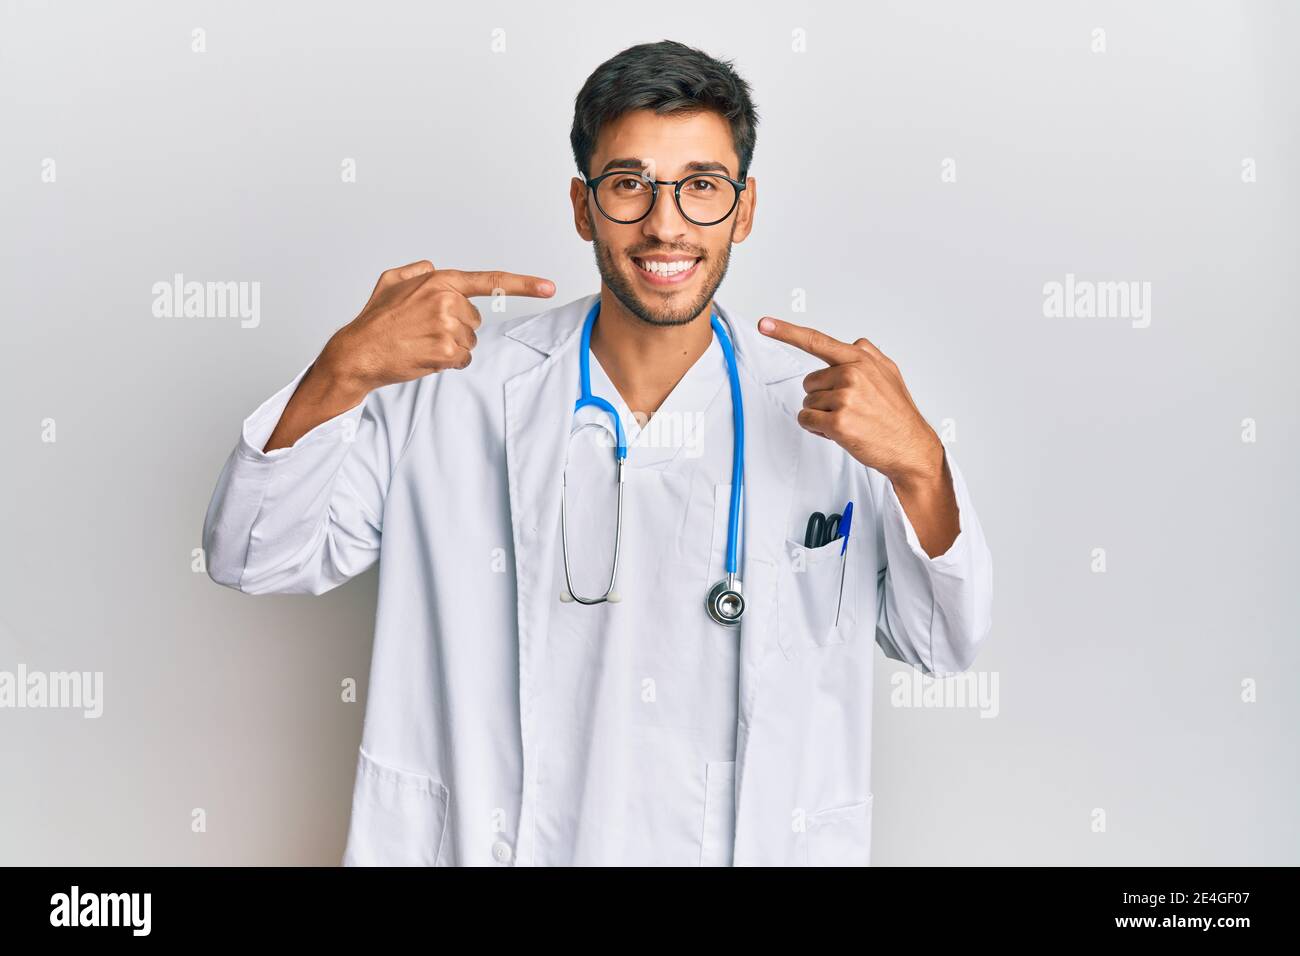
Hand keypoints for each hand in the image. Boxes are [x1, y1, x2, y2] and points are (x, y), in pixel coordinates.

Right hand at [262, 261, 552, 452]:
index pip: (490, 280)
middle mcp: (447, 300)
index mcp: (439, 281)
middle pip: (474, 320)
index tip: (549, 287)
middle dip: (455, 328)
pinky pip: (462, 359)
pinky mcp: (446, 351)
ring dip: (450, 347)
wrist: (357, 353)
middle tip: (424, 331)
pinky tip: (424, 356)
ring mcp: (447, 326)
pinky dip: (448, 362)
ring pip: (469, 342)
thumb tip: (430, 268)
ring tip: (421, 344)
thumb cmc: (374, 320)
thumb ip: (415, 271)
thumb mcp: (390, 281)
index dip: (524, 284)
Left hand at [757, 316, 942, 491]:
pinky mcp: (838, 422)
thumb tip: (853, 344)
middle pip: (809, 382)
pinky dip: (817, 429)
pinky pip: (807, 420)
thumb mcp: (890, 373)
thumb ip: (868, 355)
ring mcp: (845, 397)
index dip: (786, 332)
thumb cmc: (897, 413)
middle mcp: (852, 374)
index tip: (765, 324)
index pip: (817, 341)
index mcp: (860, 359)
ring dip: (821, 415)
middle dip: (822, 397)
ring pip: (808, 403)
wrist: (911, 446)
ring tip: (849, 421)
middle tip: (848, 409)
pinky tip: (840, 432)